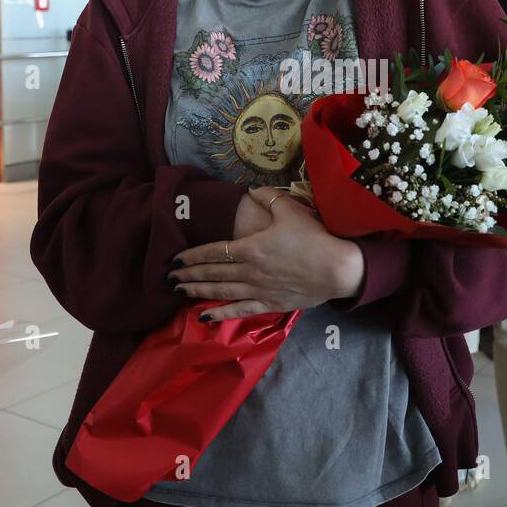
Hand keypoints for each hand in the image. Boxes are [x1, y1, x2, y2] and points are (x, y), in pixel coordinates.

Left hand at [171, 188, 364, 321]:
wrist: (337, 268)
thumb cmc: (315, 237)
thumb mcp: (290, 209)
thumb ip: (268, 197)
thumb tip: (251, 190)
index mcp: (250, 248)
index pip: (214, 252)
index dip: (193, 255)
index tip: (176, 258)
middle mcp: (249, 271)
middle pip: (213, 273)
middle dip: (189, 274)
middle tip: (169, 277)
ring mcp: (258, 290)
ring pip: (221, 292)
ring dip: (198, 292)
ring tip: (179, 292)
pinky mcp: (270, 304)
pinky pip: (240, 311)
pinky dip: (221, 314)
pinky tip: (205, 317)